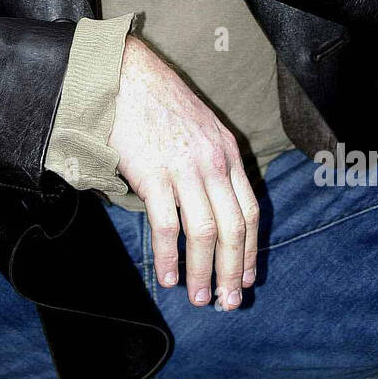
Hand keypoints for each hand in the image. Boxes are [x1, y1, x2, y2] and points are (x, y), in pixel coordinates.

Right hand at [108, 35, 258, 309]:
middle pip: (233, 228)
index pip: (249, 211)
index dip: (250, 250)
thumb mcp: (202, 128)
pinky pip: (166, 224)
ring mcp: (184, 169)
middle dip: (230, 271)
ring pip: (204, 232)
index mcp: (228, 153)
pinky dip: (169, 255)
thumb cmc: (160, 103)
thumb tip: (210, 205)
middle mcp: (213, 163)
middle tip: (227, 303)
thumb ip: (212, 163)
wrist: (127, 75)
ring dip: (202, 271)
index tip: (245, 278)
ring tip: (198, 297)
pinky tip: (168, 275)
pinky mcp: (154, 173)